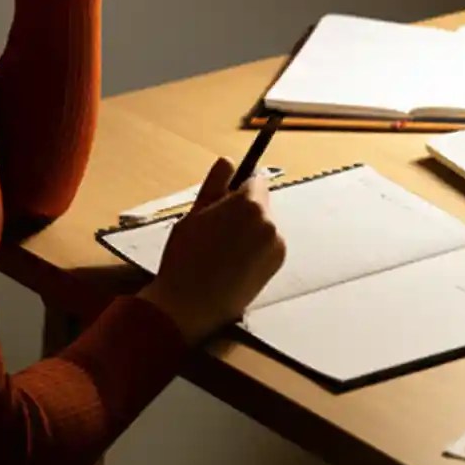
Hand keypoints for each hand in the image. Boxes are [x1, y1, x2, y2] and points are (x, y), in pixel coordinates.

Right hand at [138, 158, 286, 343]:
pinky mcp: (278, 262)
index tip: (223, 201)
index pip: (254, 180)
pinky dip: (256, 248)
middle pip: (261, 203)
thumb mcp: (193, 214)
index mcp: (248, 204)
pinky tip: (234, 263)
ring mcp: (276, 243)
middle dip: (243, 210)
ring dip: (250, 229)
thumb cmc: (185, 257)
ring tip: (223, 251)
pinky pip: (267, 244)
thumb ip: (214, 185)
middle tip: (217, 231)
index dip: (237, 188)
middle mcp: (269, 221)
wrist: (192, 304)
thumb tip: (228, 160)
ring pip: (264, 224)